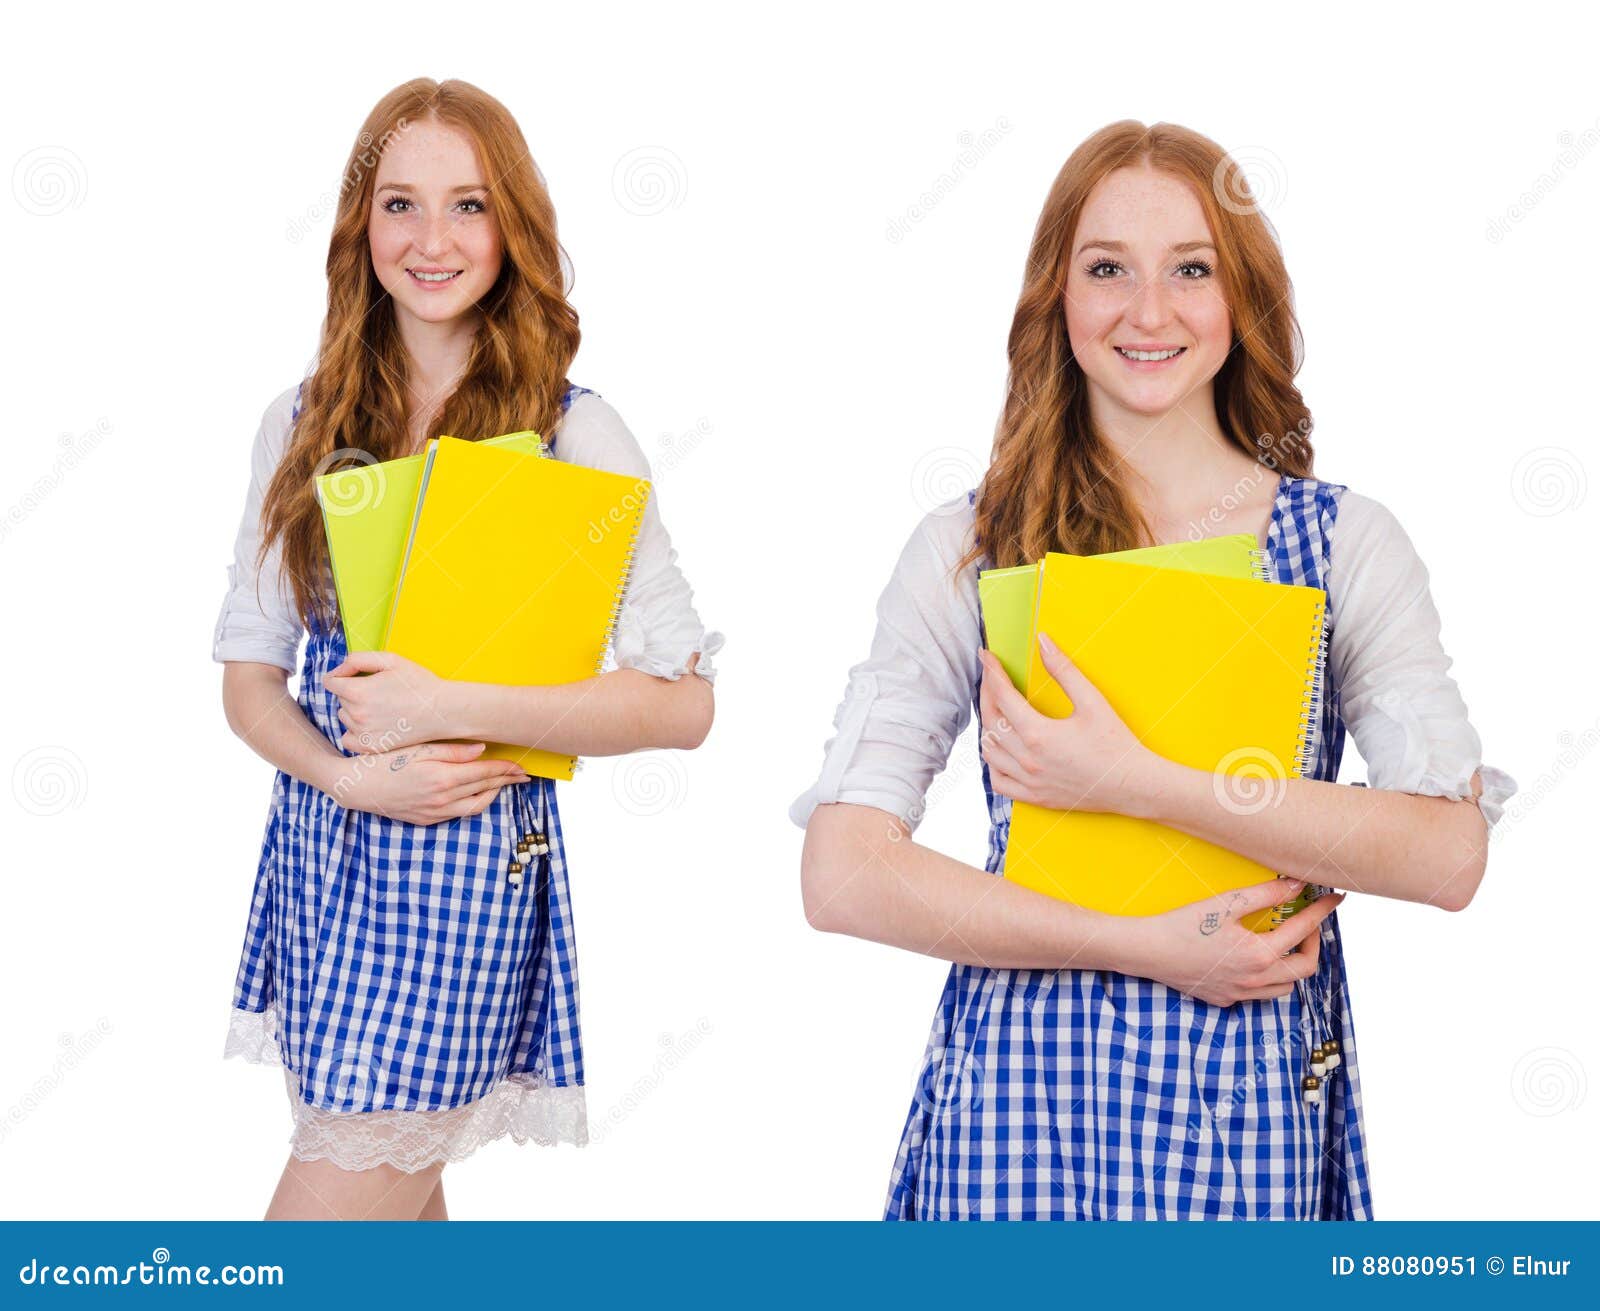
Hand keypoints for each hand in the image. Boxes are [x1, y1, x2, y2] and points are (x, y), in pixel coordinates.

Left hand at [324, 649, 455, 752]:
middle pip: (339, 699)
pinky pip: (347, 739)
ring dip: (355, 712)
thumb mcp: (390, 660)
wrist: (442, 711)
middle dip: (352, 693)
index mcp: (357, 691)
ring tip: (381, 709)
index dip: (342, 676)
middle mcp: (356, 714)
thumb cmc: (419, 683)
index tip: (356, 677)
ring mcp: (363, 733)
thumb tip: (337, 670)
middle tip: (379, 693)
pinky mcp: (370, 747)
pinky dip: (355, 733)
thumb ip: (357, 660)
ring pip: (344, 717)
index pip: (330, 682)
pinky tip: (372, 726)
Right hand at [329, 741, 530, 825]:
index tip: (521, 766)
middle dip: (507, 782)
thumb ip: (452, 750)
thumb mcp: (418, 748)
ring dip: (492, 795)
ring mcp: (435, 813)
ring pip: (475, 806)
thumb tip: (482, 748)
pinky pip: (459, 813)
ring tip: (503, 784)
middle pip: (485, 790)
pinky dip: (472, 802)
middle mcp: (442, 799)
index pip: (485, 773)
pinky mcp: (427, 820)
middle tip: (523, 776)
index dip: (506, 769)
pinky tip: (476, 793)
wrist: (357, 787)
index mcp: (442, 778)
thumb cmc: (385, 761)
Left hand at [978, 633, 1160, 815]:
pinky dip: (992, 763)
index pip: (1003, 696)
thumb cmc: (1116, 745)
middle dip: (987, 693)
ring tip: (994, 709)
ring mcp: (1028, 781)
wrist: (1133, 786)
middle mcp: (1027, 759)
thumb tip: (1042, 642)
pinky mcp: (1034, 797)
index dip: (992, 672)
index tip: (986, 656)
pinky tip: (1000, 749)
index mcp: (1038, 734)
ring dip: (987, 727)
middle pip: (990, 720)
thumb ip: (1064, 670)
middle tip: (990, 676)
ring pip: (989, 751)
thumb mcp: (1093, 702)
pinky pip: (998, 781)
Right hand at [1116, 877, 1346, 1006]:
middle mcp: (1255, 980)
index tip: (1334, 899)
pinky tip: (1254, 960)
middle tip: (1307, 922)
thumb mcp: (1225, 904)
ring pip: (1286, 986)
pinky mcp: (1225, 999)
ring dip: (1293, 964)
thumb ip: (1266, 894)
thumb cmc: (1182, 925)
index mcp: (1258, 954)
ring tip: (1284, 942)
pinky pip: (1260, 994)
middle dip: (1313, 942)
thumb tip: (1297, 884)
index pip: (1303, 930)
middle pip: (1305, 967)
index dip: (1322, 912)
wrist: (1147, 951)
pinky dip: (1268, 977)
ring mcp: (1240, 994)